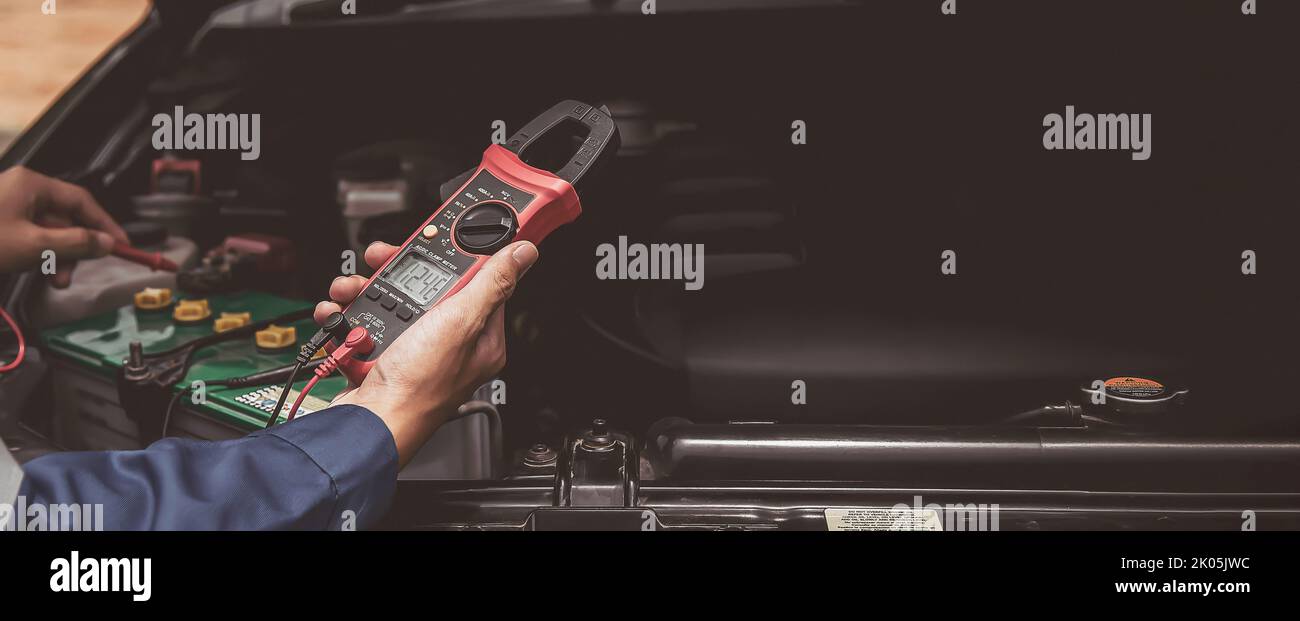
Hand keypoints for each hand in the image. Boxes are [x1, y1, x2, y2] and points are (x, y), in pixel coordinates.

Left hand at [0, 166, 128, 287]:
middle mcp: (22, 190)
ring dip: (55, 257)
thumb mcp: (33, 244)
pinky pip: (30, 236)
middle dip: (72, 250)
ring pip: (47, 231)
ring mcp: (9, 205)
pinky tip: (31, 268)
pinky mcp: (1, 222)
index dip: (104, 224)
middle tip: (72, 274)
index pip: (81, 201)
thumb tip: (107, 243)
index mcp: (31, 185)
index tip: (121, 245)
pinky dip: (37, 254)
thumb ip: (76, 243)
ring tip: (52, 279)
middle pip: (64, 220)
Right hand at [314, 239, 537, 465]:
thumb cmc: (419, 385)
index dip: (453, 257)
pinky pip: (364, 325)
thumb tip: (524, 253)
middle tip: (379, 259)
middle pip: (427, 288)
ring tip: (351, 290)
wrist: (369, 423)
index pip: (476, 282)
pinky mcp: (381, 358)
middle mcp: (448, 345)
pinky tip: (340, 317)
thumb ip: (492, 283)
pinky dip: (347, 317)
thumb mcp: (461, 321)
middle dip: (396, 270)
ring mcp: (413, 351)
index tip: (434, 237)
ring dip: (364, 290)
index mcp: (480, 337)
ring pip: (390, 302)